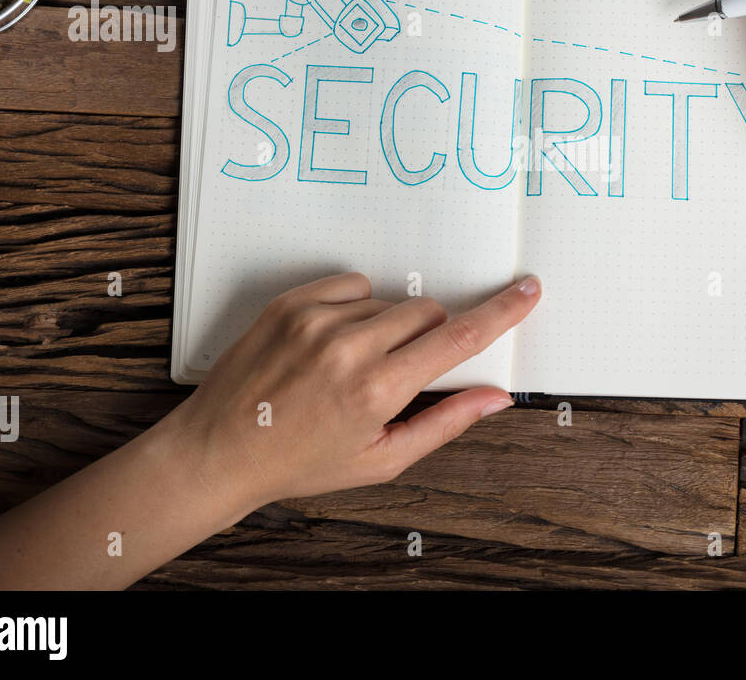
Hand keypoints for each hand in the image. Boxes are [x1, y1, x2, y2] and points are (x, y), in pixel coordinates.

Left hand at [166, 273, 540, 512]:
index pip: (459, 338)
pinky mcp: (292, 302)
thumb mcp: (381, 459)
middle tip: (399, 371)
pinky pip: (352, 284)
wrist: (219, 450)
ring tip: (350, 366)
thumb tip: (494, 398)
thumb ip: (445, 423)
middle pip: (428, 312)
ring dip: (387, 326)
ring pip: (390, 300)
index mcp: (379, 390)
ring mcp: (317, 320)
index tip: (526, 291)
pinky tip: (332, 342)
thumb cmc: (298, 462)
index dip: (502, 312)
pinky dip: (354, 308)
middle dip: (429, 336)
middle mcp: (350, 348)